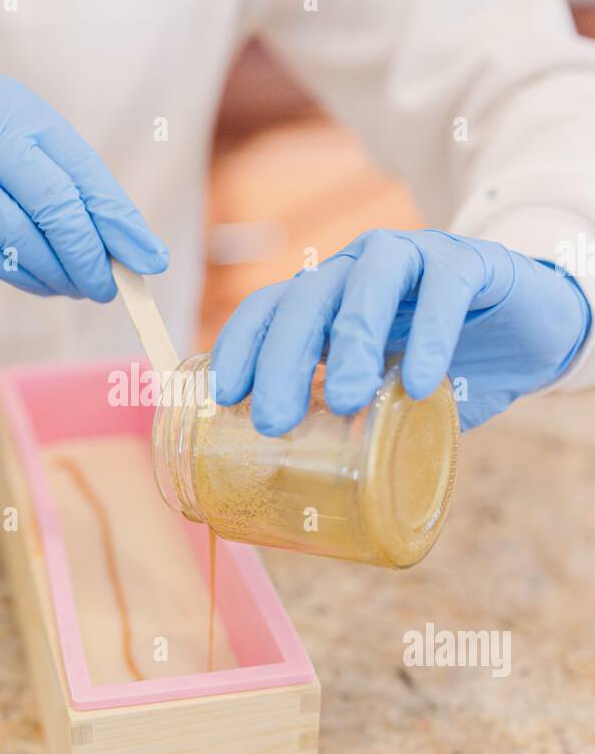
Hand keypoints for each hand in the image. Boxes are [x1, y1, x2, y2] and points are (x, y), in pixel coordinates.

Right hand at [0, 75, 166, 299]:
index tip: (149, 259)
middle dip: (87, 253)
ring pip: (20, 236)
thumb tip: (136, 250)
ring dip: (56, 273)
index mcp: (18, 109)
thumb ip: (76, 195)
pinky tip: (44, 285)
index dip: (118, 219)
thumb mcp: (30, 163)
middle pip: (52, 201)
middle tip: (109, 287)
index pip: (80, 170)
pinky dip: (25, 278)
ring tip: (78, 288)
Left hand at [212, 228, 590, 434]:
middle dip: (281, 359)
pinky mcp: (468, 263)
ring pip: (366, 285)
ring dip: (349, 341)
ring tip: (344, 401)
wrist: (530, 328)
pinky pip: (444, 290)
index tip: (223, 399)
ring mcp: (412, 259)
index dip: (239, 346)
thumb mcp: (387, 398)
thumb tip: (302, 494)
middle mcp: (357, 270)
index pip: (267, 309)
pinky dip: (432, 333)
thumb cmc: (444, 367)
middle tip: (273, 422)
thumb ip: (352, 426)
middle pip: (304, 300)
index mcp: (327, 300)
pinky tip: (422, 379)